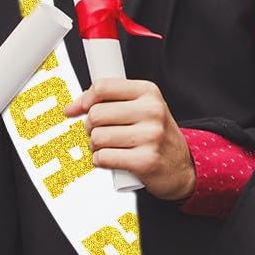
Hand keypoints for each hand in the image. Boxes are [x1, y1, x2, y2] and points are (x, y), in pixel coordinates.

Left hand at [65, 78, 192, 199]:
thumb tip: (72, 108)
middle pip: (96, 113)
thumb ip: (108, 101)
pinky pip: (104, 157)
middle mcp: (152, 111)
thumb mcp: (140, 108)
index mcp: (148, 92)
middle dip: (90, 126)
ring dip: (95, 145)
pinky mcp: (146, 161)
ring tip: (108, 146)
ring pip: (98, 137)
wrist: (183, 167)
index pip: (103, 87)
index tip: (80, 108)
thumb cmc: (156, 135)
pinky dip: (100, 160)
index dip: (85, 99)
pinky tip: (111, 159)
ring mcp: (151, 136)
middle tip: (100, 132)